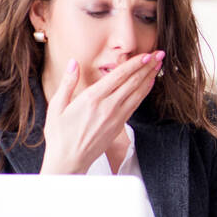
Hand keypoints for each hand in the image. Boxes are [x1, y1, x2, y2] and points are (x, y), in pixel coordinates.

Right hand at [39, 51, 162, 173]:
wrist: (69, 161)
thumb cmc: (60, 135)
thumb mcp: (56, 106)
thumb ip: (67, 82)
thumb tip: (74, 62)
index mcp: (92, 98)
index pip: (119, 76)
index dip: (135, 64)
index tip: (146, 54)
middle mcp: (107, 106)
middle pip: (133, 82)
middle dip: (148, 67)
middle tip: (160, 54)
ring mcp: (116, 117)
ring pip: (137, 93)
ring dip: (149, 77)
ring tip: (159, 65)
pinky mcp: (119, 125)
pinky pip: (135, 104)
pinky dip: (144, 92)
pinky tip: (149, 84)